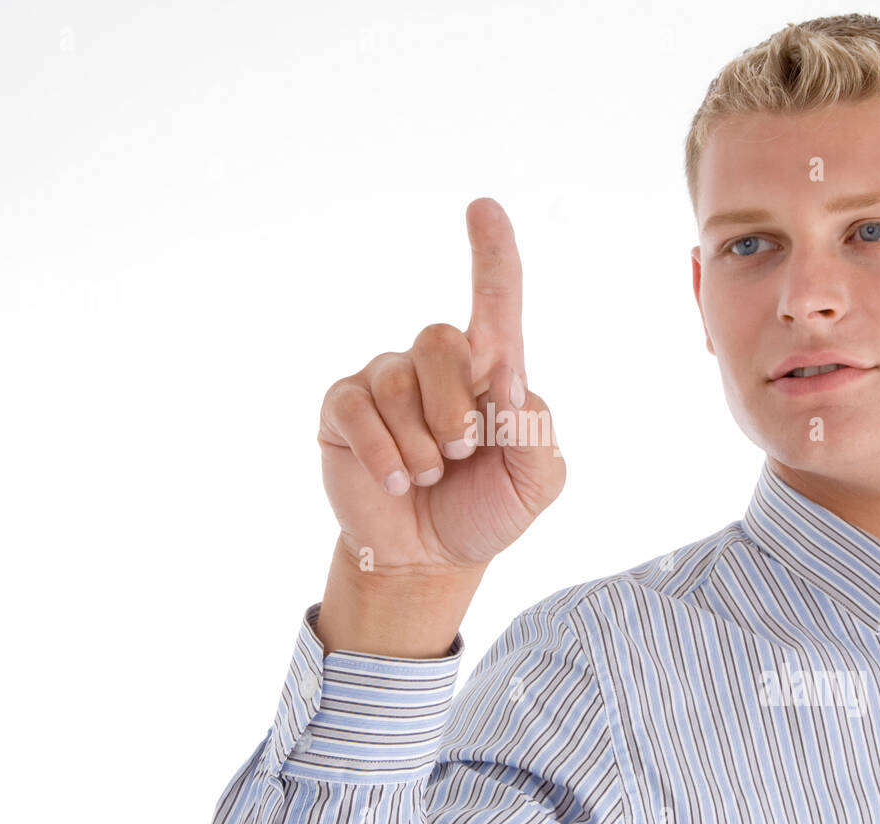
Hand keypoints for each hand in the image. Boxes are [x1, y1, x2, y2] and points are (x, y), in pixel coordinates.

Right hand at [317, 197, 565, 581]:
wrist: (428, 560)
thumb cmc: (486, 511)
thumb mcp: (536, 481)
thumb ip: (535, 429)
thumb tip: (506, 379)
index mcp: (491, 372)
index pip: (495, 302)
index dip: (492, 255)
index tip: (483, 207)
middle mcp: (436, 366)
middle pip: (442, 342)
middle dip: (455, 408)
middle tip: (461, 454)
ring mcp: (385, 383)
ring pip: (399, 384)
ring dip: (421, 445)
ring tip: (427, 476)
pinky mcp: (344, 409)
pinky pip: (358, 409)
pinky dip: (382, 452)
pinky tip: (394, 480)